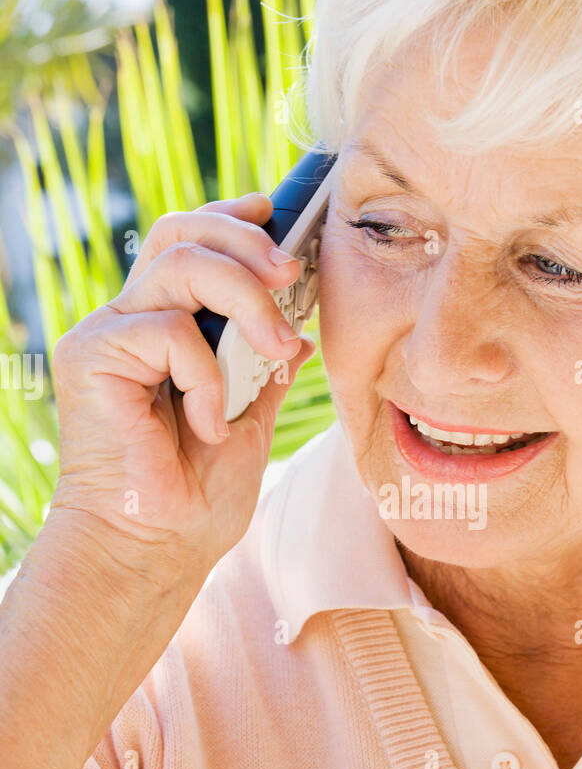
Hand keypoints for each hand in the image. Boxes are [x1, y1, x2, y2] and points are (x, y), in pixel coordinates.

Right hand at [48, 193, 315, 580]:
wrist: (156, 552)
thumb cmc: (197, 499)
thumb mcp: (251, 422)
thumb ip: (265, 369)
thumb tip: (302, 331)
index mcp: (163, 331)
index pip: (191, 243)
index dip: (233, 220)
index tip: (280, 216)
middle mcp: (129, 323)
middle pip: (181, 233)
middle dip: (245, 240)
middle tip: (291, 271)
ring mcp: (108, 336)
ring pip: (181, 266)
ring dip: (246, 300)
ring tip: (277, 347)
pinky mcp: (92, 357)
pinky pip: (169, 332)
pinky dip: (207, 375)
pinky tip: (208, 422)